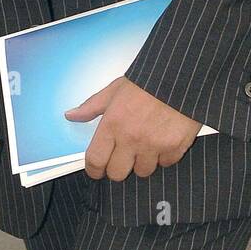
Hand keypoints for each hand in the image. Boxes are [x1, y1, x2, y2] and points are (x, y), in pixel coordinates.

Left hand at [64, 76, 202, 180]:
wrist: (180, 75)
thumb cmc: (146, 81)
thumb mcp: (114, 89)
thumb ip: (91, 106)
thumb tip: (70, 115)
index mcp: (112, 124)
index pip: (96, 161)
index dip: (94, 170)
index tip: (96, 170)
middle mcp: (131, 139)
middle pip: (118, 174)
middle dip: (118, 168)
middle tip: (122, 157)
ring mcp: (154, 146)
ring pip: (143, 171)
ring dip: (142, 162)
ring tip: (145, 145)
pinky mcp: (175, 148)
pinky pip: (165, 164)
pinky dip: (163, 157)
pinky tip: (163, 141)